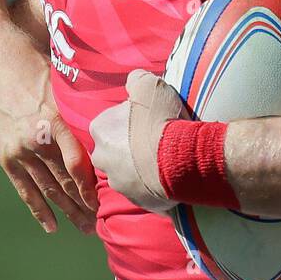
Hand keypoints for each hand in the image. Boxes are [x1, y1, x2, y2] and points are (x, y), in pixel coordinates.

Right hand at [0, 52, 99, 234]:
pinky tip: (52, 227)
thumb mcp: (68, 89)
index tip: (104, 200)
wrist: (2, 71)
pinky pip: (24, 190)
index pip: (75, 163)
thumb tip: (120, 126)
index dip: (89, 186)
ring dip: (66, 211)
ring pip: (47, 189)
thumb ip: (87, 112)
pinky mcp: (6, 159)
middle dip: (83, 204)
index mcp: (54, 122)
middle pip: (63, 181)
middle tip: (100, 222)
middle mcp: (35, 141)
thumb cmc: (43, 76)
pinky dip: (38, 209)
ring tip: (84, 228)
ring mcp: (18, 152)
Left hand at [89, 70, 187, 215]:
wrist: (180, 158)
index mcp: (100, 130)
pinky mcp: (136, 200)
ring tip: (162, 160)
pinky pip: (143, 190)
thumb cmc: (161, 120)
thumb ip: (136, 79)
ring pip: (127, 172)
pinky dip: (153, 184)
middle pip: (113, 150)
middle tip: (152, 141)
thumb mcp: (148, 85)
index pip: (109, 124)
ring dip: (140, 167)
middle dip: (129, 148)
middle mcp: (102, 158)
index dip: (129, 121)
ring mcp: (118, 183)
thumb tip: (133, 79)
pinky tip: (168, 175)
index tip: (145, 121)